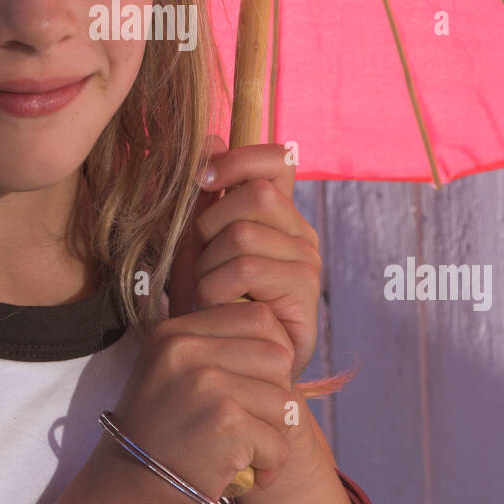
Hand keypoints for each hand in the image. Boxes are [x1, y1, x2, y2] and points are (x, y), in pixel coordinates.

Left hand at [170, 135, 321, 383]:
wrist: (225, 365)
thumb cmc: (210, 302)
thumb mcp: (197, 243)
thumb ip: (204, 197)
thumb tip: (212, 138)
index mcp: (278, 213)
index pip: (278, 159)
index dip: (241, 159)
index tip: (205, 181)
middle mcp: (299, 232)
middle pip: (256, 194)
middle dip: (211, 224)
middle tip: (200, 262)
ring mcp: (306, 263)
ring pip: (244, 234)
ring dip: (208, 265)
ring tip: (207, 292)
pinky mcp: (304, 294)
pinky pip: (247, 270)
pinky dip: (215, 288)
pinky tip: (218, 309)